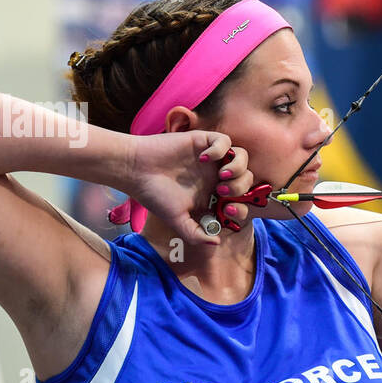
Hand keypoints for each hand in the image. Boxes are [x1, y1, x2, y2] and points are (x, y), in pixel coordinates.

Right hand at [127, 130, 254, 244]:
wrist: (135, 171)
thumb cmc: (154, 196)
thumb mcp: (177, 221)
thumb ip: (196, 234)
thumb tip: (217, 242)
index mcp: (214, 195)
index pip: (241, 199)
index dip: (242, 206)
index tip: (228, 211)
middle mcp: (215, 176)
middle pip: (247, 178)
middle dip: (241, 187)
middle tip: (222, 190)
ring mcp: (211, 158)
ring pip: (241, 157)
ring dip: (238, 167)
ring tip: (221, 176)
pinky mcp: (202, 142)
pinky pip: (225, 140)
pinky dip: (221, 148)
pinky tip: (205, 158)